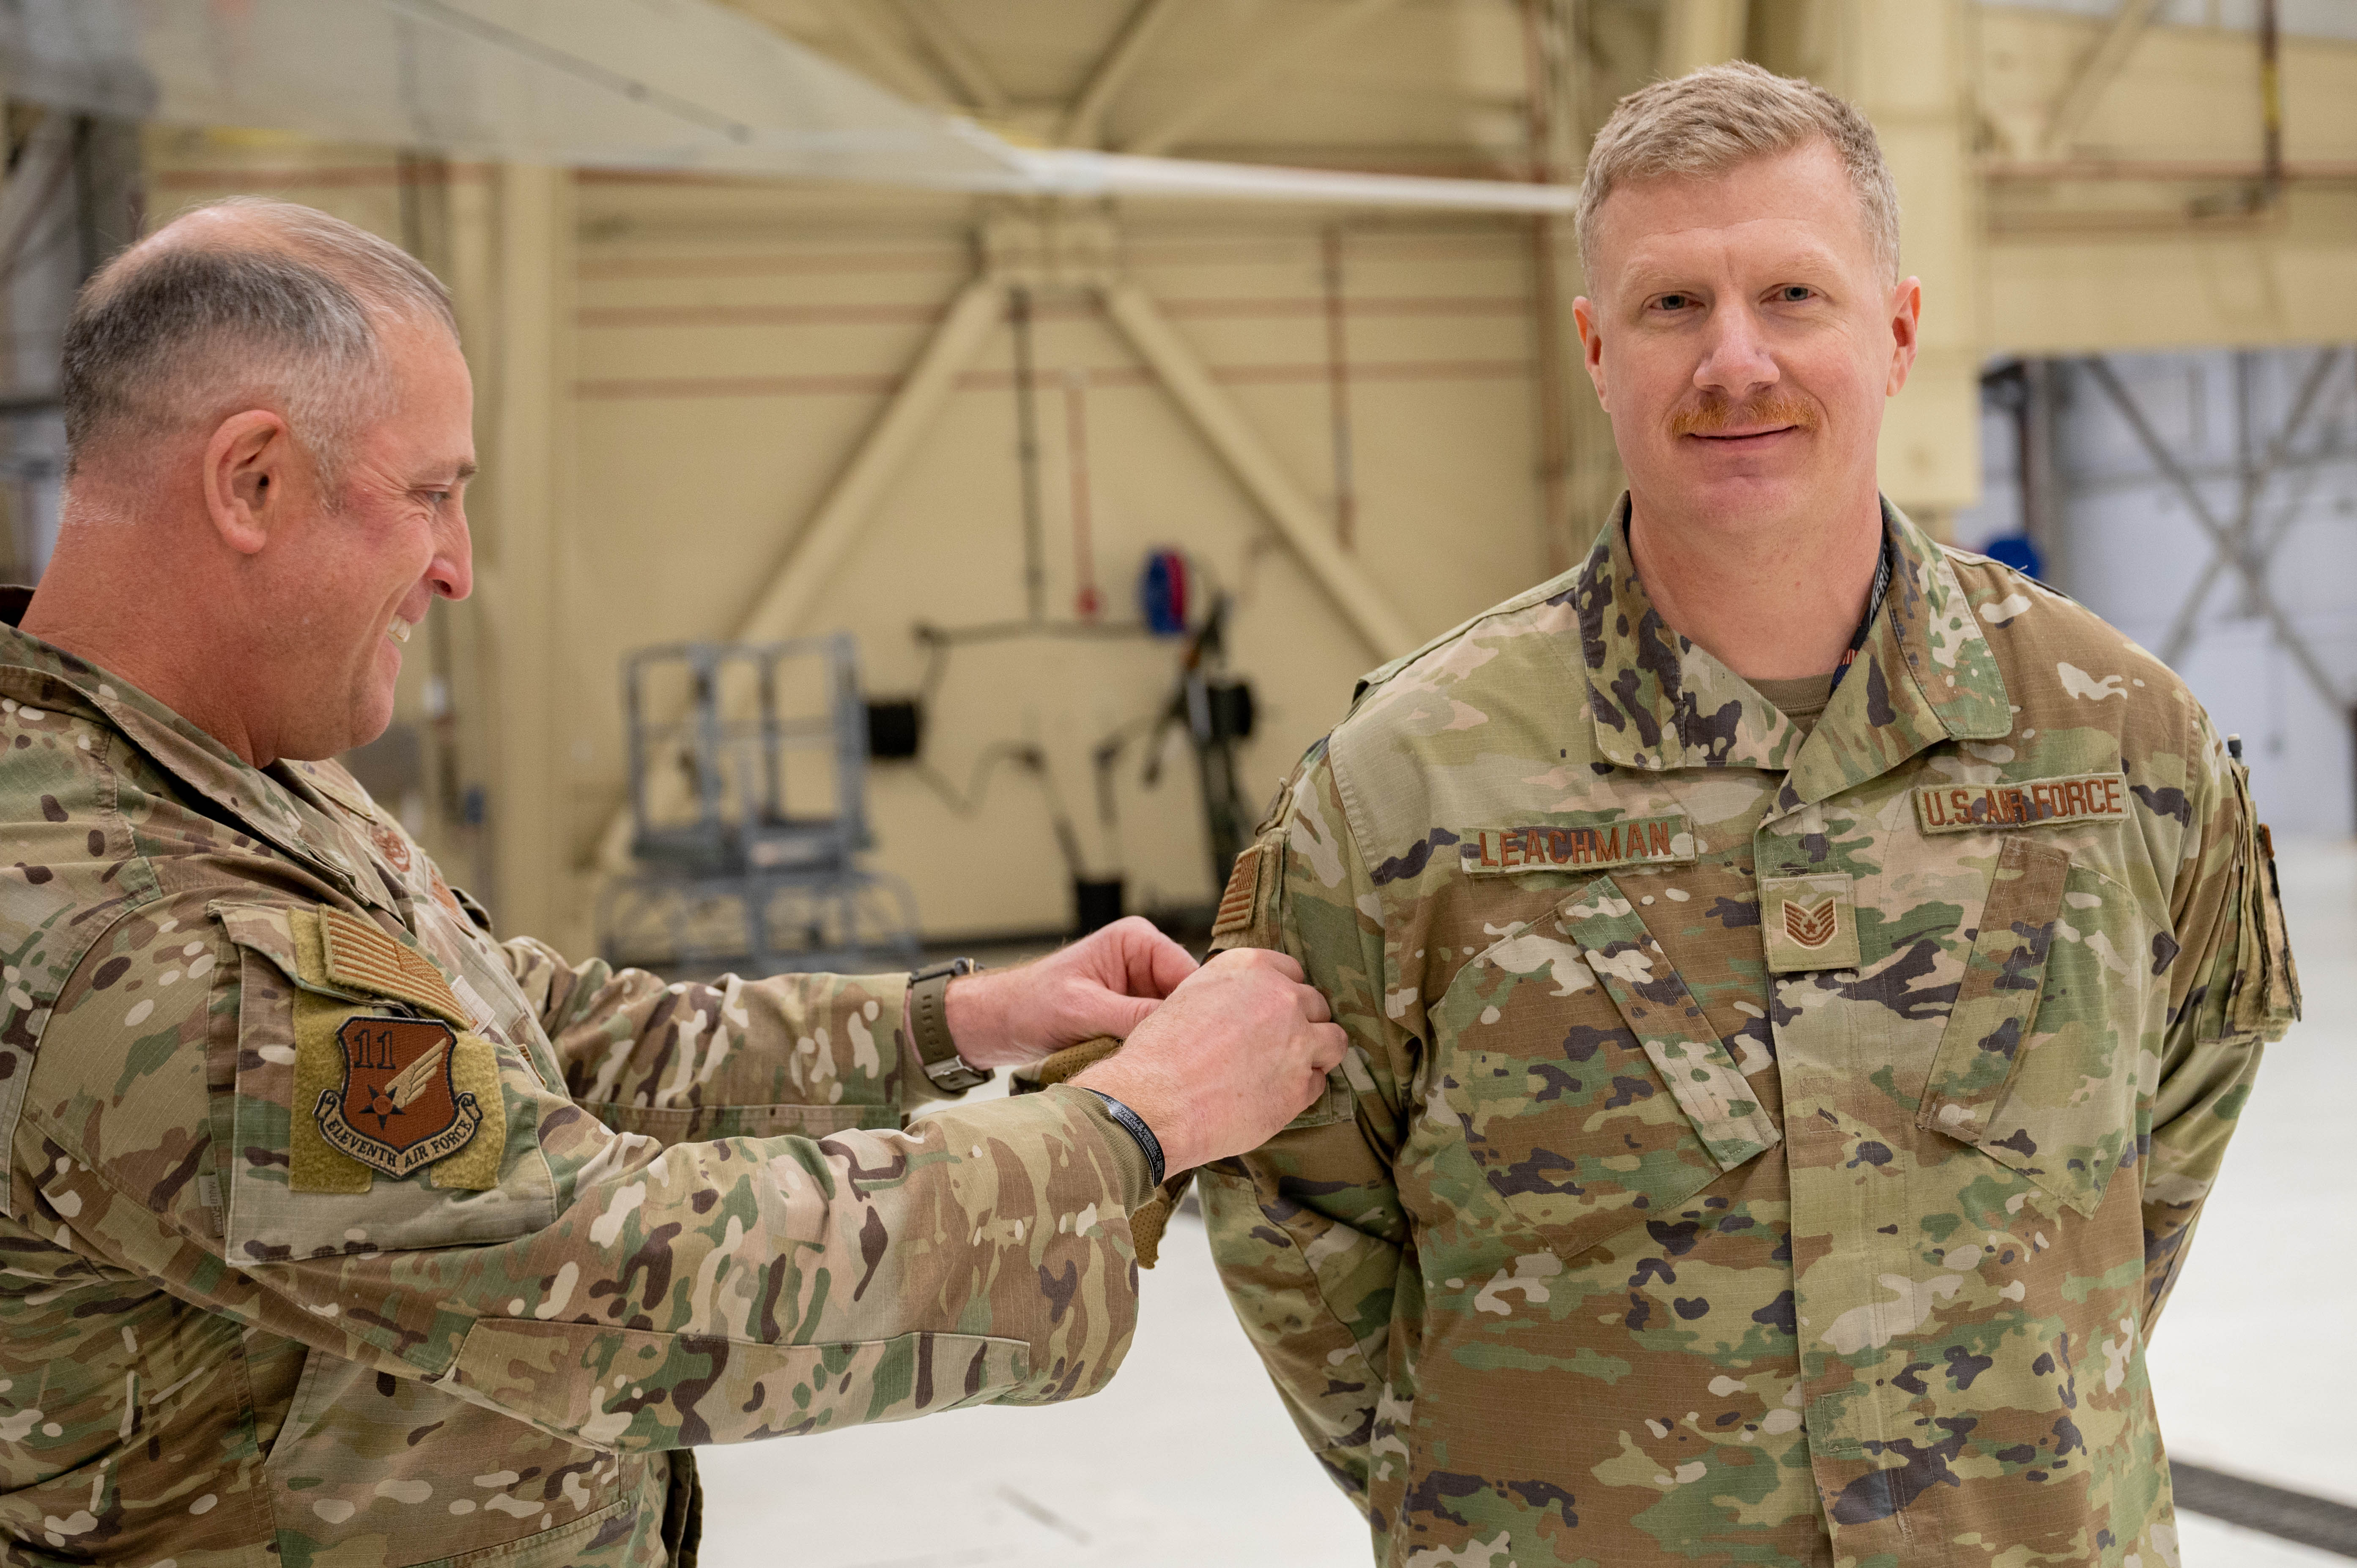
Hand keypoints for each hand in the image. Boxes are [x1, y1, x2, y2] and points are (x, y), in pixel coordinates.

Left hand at [943, 917, 1197, 1068]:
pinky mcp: (1132, 1016)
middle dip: (1184, 1030)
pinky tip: (1153, 1072)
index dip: (1198, 1009)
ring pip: (1174, 1022)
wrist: (997, 1024)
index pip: (1188, 974)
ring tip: (1166, 1071)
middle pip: (1187, 999)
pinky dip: (1154, 1054)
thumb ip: (1133, 1017)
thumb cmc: (1029, 1004)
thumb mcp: (1083, 1010)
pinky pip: (1157, 1036)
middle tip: (1188, 1065)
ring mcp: (1140, 990)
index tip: (1202, 1044)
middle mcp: (1145, 961)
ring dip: (1167, 1045)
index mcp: (1137, 941)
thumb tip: (1182, 1033)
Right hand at [1070, 948, 1345, 1175]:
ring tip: (1287, 1070)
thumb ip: (1231, 993)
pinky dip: (1301, 1091)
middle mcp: (1282, 997)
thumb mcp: (1190, 997)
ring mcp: (1299, 1041)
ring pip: (1333, 1041)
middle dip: (1301, 1024)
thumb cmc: (1159, 1053)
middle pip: (1316, 1004)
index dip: (1282, 995)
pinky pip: (1317, 1084)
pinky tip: (1270, 1097)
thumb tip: (1246, 1005)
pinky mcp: (1302, 1086)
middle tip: (1276, 1046)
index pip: (1292, 971)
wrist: (1155, 1102)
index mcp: (1251, 967)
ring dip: (1315, 1054)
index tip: (1272, 1012)